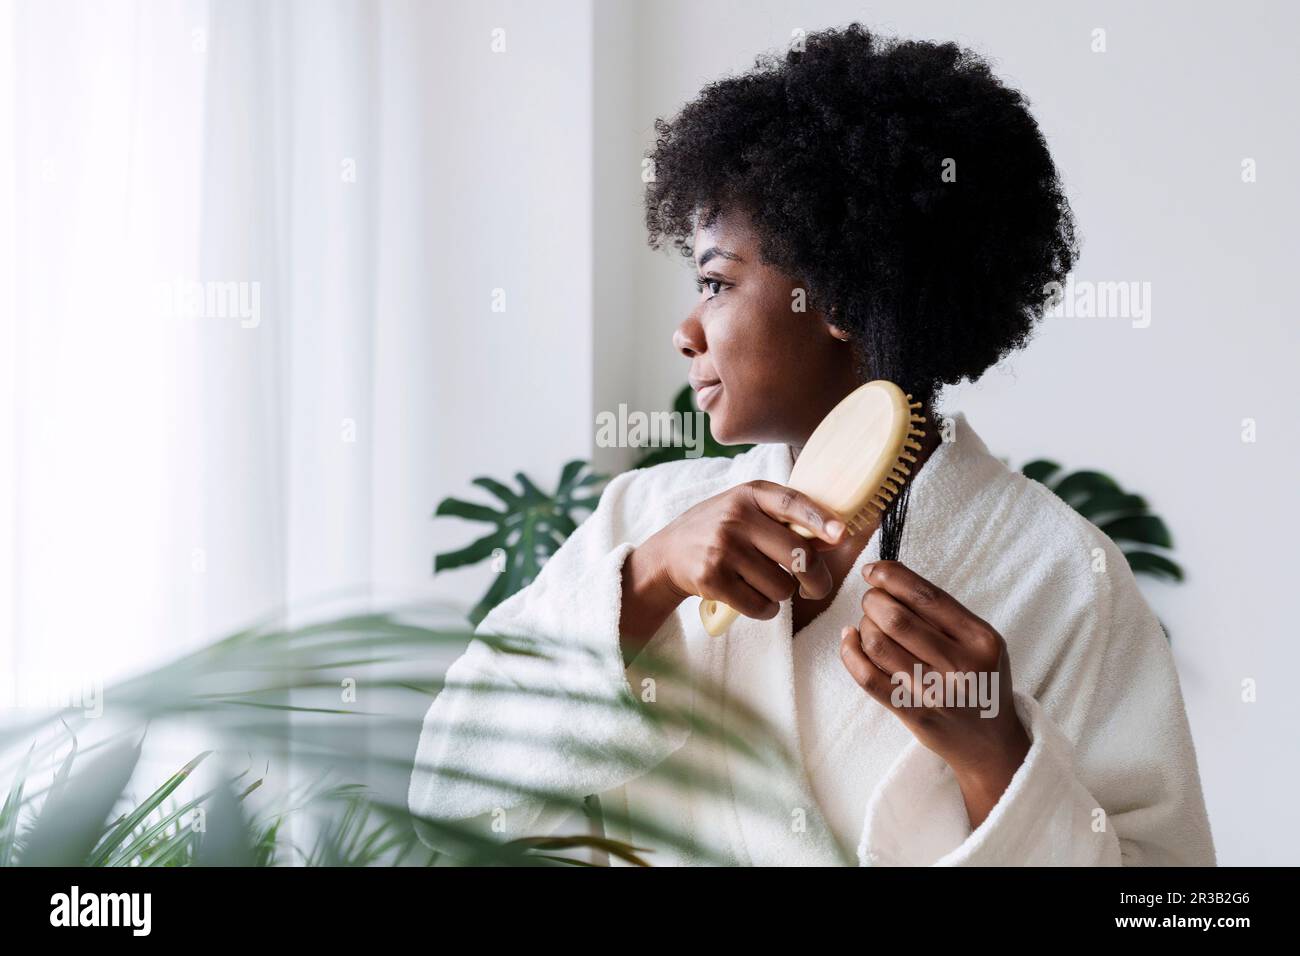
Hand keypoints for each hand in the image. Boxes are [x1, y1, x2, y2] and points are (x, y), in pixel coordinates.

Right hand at [635, 479, 846, 620]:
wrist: (667, 555)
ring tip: (760, 583)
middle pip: (799, 555)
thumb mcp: (744, 510)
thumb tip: (835, 537)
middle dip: (816, 579)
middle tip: (815, 588)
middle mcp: (736, 518)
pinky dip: (764, 610)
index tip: (841, 535)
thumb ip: (784, 518)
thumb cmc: (718, 531)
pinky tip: (751, 598)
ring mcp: (722, 549)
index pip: (792, 503)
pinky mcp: (711, 579)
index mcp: (749, 495)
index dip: (820, 520)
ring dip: (780, 594)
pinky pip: (760, 606)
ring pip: (782, 586)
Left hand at [839, 560, 1030, 827]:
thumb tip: (888, 579)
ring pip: (878, 644)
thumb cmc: (980, 680)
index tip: (872, 569)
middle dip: (872, 600)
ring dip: (863, 625)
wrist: (991, 743)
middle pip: (896, 619)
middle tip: (870, 600)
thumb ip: (943, 614)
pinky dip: (850, 652)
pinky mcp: (912, 713)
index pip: (927, 597)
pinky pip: (867, 677)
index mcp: (981, 640)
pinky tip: (850, 639)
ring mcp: (935, 692)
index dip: (891, 577)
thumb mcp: (980, 643)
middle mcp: (961, 666)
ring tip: (868, 624)